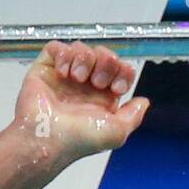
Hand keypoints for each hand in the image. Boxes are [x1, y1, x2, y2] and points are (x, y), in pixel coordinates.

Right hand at [12, 40, 150, 165]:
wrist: (47, 138)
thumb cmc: (77, 140)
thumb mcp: (116, 133)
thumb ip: (133, 116)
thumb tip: (143, 102)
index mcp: (101, 98)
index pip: (120, 69)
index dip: (122, 71)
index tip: (115, 86)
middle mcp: (84, 86)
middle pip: (104, 54)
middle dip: (105, 63)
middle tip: (96, 82)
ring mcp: (64, 77)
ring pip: (82, 48)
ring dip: (84, 59)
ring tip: (76, 78)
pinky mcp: (45, 70)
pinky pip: (57, 47)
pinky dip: (64, 54)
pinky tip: (63, 72)